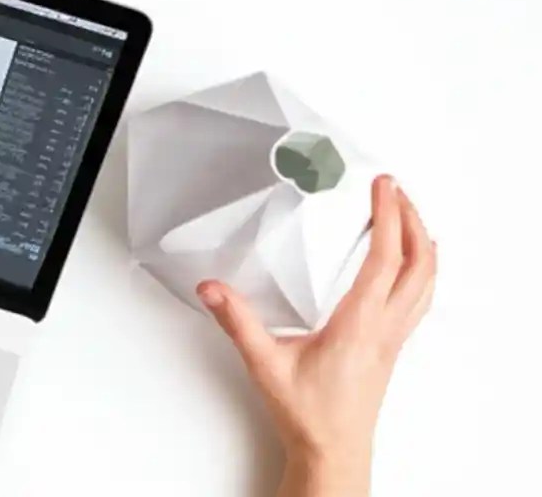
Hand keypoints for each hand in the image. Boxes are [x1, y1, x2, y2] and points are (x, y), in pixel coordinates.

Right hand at [197, 175, 435, 496]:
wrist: (332, 450)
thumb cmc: (307, 413)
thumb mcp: (265, 364)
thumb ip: (238, 322)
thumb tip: (212, 289)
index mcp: (359, 325)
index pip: (385, 260)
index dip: (388, 218)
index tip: (384, 187)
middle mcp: (384, 328)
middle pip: (419, 264)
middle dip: (412, 220)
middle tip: (396, 190)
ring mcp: (393, 339)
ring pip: (426, 282)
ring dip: (423, 243)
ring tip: (410, 215)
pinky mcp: (391, 347)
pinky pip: (420, 300)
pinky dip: (422, 271)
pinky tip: (410, 266)